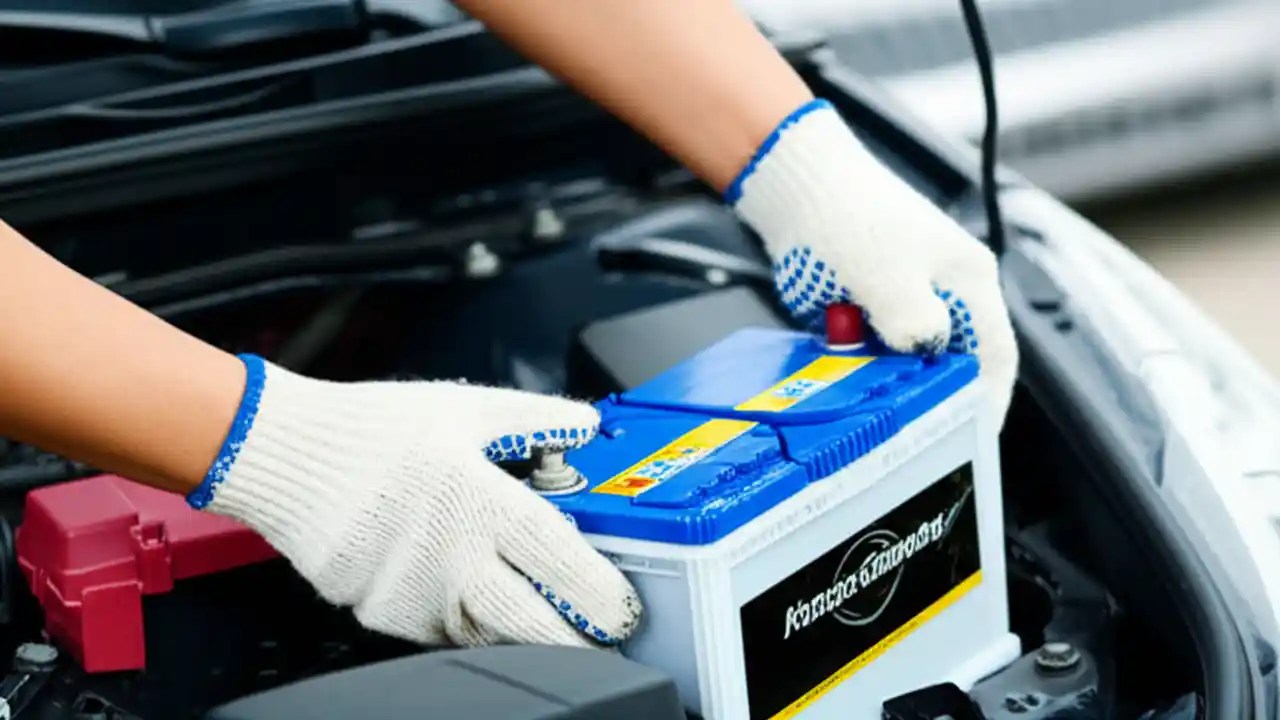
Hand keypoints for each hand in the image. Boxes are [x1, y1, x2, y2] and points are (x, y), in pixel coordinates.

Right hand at [190, 356, 641, 647]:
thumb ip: (535, 419)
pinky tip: (462, 588)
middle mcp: (448, 555)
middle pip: (530, 622)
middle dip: (573, 638)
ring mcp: (412, 592)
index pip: (558, 560)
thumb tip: (587, 425)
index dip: (598, 592)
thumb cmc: (372, 430)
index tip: (622, 610)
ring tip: (530, 605)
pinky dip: (461, 618)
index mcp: (478, 500)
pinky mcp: (381, 615)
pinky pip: (438, 630)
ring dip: (515, 628)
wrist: (284, 455)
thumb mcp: (465, 408)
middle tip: (595, 634)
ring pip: (486, 633)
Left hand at [728, 100, 1017, 422]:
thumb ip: (915, 324)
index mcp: (967, 280)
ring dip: (876, 365)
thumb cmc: (848, 216)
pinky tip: (833, 335)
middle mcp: (942, 288)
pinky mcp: (867, 294)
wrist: (795, 181)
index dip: (988, 403)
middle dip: (919, 385)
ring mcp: (903, 290)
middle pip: (945, 360)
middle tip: (896, 409)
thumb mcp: (889, 278)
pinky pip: (866, 340)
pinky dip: (850, 347)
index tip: (971, 441)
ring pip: (901, 355)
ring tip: (851, 349)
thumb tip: (927, 353)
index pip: (995, 357)